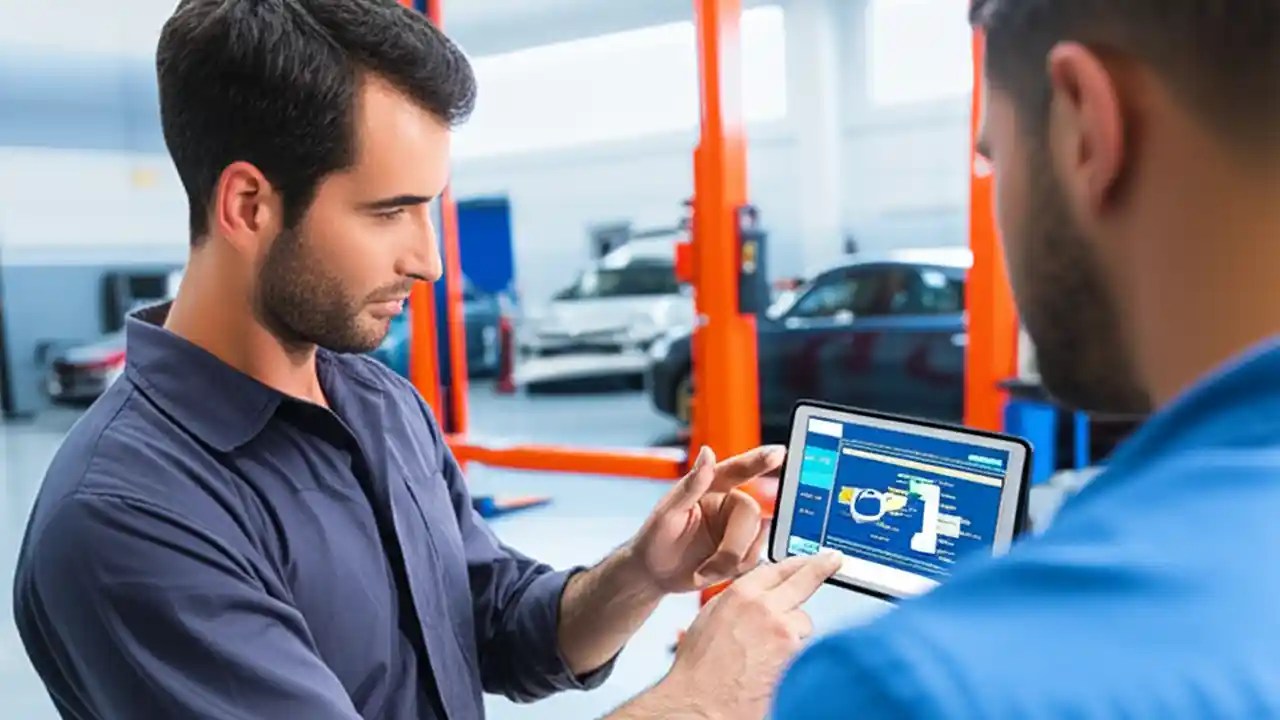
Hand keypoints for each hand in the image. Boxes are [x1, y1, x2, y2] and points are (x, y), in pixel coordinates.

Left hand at [630, 445, 784, 593]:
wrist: (654, 575)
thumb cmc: (654, 539)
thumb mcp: (668, 512)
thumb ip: (691, 484)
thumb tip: (707, 453)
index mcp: (712, 487)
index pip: (739, 469)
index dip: (760, 460)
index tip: (779, 452)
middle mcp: (729, 505)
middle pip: (753, 515)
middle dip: (734, 545)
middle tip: (713, 566)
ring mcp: (738, 529)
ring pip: (757, 540)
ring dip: (731, 561)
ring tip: (704, 570)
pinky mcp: (743, 551)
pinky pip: (754, 559)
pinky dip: (734, 571)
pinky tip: (712, 572)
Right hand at [658, 553, 841, 719]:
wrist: (702, 704)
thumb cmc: (699, 670)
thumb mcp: (710, 619)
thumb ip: (738, 601)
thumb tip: (757, 597)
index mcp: (741, 595)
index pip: (778, 568)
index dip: (798, 561)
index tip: (812, 558)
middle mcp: (766, 608)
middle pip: (803, 580)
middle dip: (821, 568)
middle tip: (833, 560)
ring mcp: (785, 632)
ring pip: (803, 622)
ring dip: (795, 633)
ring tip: (769, 655)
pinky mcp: (796, 657)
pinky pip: (804, 649)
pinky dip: (796, 656)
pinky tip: (775, 667)